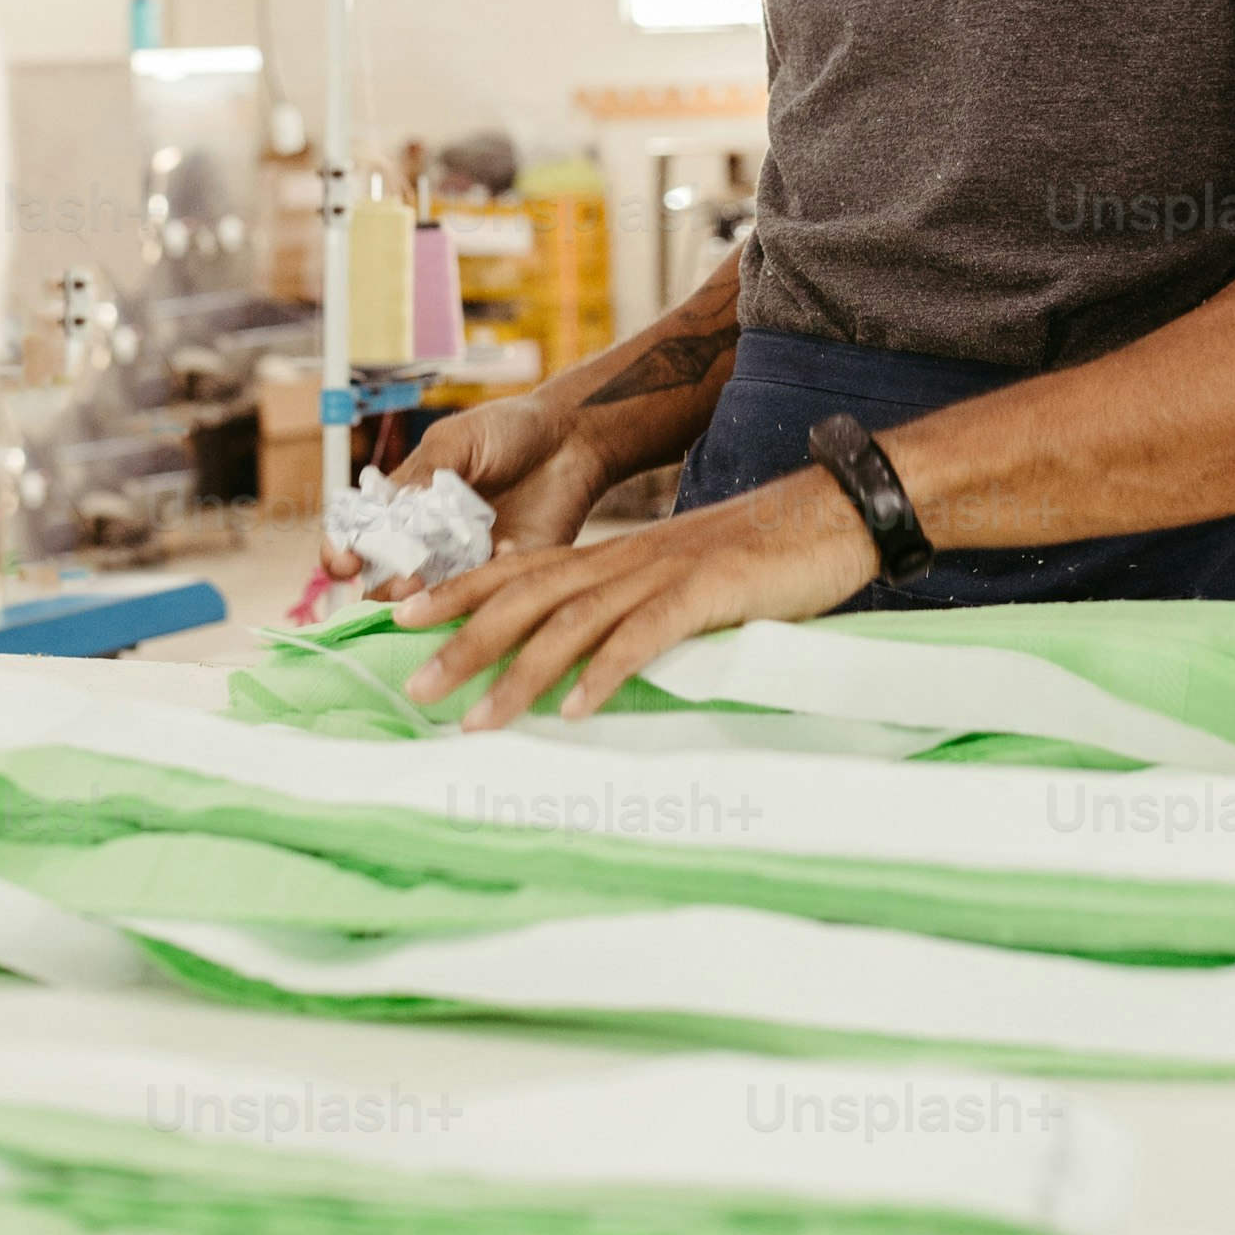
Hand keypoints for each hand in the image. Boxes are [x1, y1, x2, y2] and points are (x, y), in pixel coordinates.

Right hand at [319, 390, 607, 585]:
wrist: (572, 439)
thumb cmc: (508, 431)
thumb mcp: (454, 441)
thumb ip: (420, 475)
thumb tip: (389, 514)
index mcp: (404, 507)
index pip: (357, 541)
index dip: (341, 555)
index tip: (344, 560)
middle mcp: (428, 544)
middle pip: (384, 583)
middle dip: (380, 589)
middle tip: (402, 580)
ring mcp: (464, 566)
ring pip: (427, 603)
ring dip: (420, 604)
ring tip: (428, 586)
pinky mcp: (505, 579)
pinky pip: (482, 600)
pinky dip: (478, 592)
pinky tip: (496, 558)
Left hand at [398, 468, 878, 728]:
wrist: (832, 514)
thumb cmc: (759, 559)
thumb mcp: (680, 581)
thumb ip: (632, 613)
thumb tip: (588, 667)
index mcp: (614, 554)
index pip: (518, 569)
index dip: (458, 591)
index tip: (402, 619)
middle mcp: (624, 559)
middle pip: (526, 598)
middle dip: (464, 643)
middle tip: (414, 687)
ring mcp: (662, 574)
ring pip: (572, 624)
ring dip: (518, 675)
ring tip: (477, 721)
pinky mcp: (705, 594)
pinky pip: (643, 637)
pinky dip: (605, 674)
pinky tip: (577, 711)